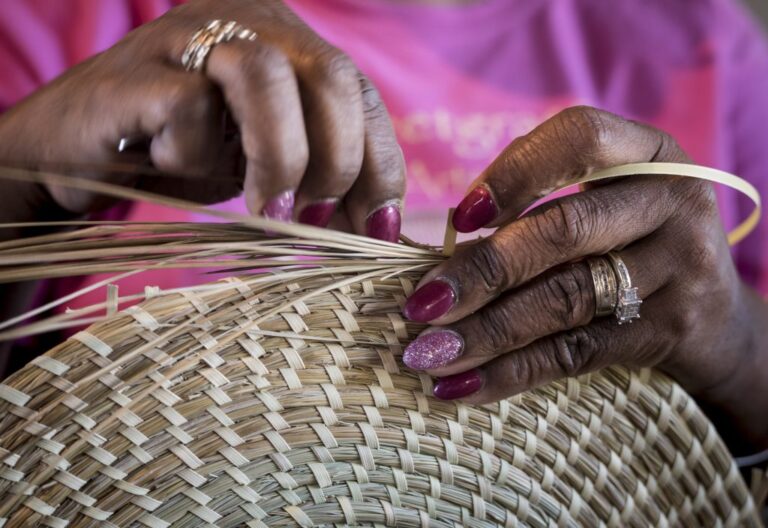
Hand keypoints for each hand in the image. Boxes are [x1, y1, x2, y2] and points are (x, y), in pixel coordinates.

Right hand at [0, 0, 403, 239]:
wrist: (81, 152)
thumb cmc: (184, 156)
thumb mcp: (269, 167)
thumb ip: (325, 182)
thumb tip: (383, 231)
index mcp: (292, 43)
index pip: (363, 95)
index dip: (381, 166)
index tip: (380, 232)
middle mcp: (249, 22)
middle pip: (331, 73)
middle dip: (339, 163)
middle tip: (316, 223)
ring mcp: (190, 34)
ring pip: (266, 75)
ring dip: (281, 159)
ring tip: (270, 212)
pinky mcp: (139, 67)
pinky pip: (189, 108)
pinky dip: (194, 157)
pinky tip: (172, 165)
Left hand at [401, 106, 767, 450]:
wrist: (716, 319)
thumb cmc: (632, 245)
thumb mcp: (607, 204)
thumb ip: (541, 208)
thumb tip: (442, 254)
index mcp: (649, 152)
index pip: (579, 136)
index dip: (514, 170)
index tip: (461, 217)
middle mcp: (672, 201)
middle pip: (565, 228)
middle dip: (482, 270)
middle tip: (420, 303)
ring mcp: (679, 267)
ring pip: (566, 296)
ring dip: (486, 330)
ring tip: (426, 352)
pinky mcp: (669, 330)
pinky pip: (577, 352)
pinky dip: (512, 372)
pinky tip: (461, 386)